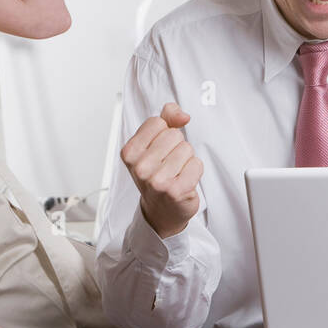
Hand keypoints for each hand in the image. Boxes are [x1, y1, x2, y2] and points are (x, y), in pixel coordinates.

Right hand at [121, 102, 203, 238]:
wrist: (161, 211)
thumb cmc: (157, 174)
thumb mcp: (154, 143)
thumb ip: (167, 119)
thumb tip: (183, 115)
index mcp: (130, 152)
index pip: (158, 122)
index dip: (164, 134)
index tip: (158, 151)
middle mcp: (140, 167)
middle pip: (174, 135)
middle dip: (176, 147)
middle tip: (168, 165)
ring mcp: (157, 180)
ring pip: (187, 149)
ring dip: (186, 160)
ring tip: (175, 174)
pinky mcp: (175, 190)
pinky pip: (197, 164)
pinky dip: (195, 171)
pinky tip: (184, 182)